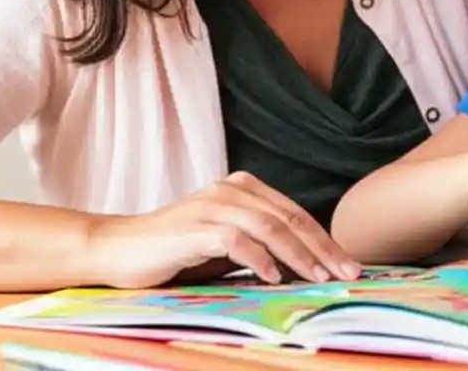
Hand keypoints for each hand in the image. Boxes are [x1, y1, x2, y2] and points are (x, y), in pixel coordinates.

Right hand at [85, 171, 360, 288]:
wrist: (118, 249)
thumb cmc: (175, 252)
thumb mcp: (224, 245)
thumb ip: (260, 245)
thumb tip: (305, 264)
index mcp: (242, 188)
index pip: (294, 213)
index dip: (324, 239)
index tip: (349, 264)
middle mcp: (231, 190)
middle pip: (289, 218)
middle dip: (323, 248)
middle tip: (348, 273)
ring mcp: (212, 206)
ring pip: (270, 227)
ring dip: (300, 255)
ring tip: (320, 278)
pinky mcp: (195, 228)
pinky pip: (237, 241)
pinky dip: (260, 260)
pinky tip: (274, 278)